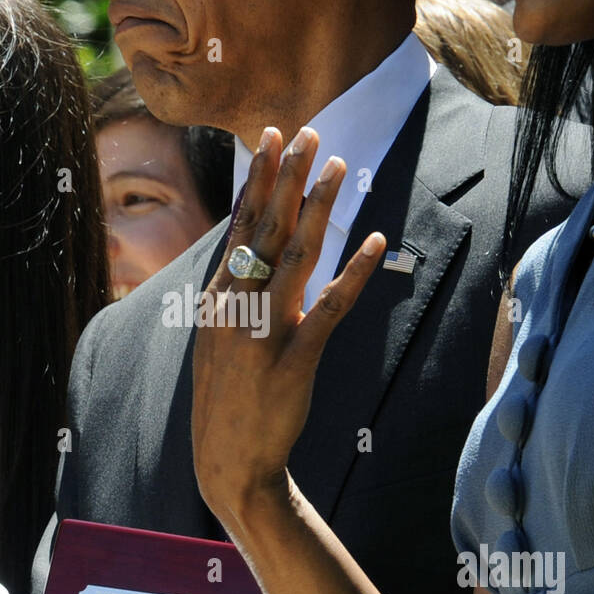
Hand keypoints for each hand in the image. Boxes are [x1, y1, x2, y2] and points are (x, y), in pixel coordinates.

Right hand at [191, 126, 384, 523]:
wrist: (226, 461)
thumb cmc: (226, 398)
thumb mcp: (215, 339)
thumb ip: (233, 293)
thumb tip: (251, 247)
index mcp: (217, 298)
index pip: (240, 225)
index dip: (258, 179)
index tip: (272, 138)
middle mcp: (236, 306)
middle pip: (266, 227)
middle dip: (288, 175)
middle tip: (309, 131)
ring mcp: (264, 331)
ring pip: (296, 256)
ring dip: (320, 207)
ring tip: (339, 166)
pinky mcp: (296, 359)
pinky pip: (330, 307)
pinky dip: (354, 273)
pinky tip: (377, 241)